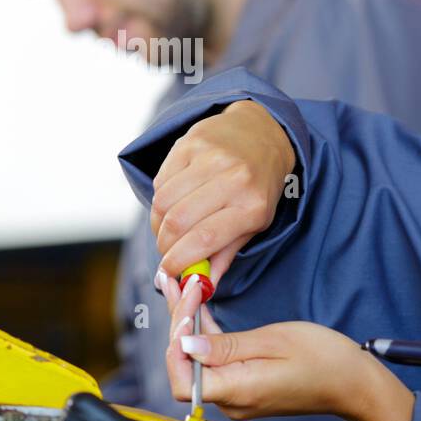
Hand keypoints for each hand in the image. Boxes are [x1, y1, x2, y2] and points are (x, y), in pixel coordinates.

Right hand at [151, 99, 295, 285]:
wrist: (261, 133)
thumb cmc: (259, 186)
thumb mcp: (255, 222)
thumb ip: (227, 254)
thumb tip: (203, 286)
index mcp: (254, 205)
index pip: (206, 238)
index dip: (180, 259)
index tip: (168, 270)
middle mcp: (234, 178)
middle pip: (179, 221)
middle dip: (165, 244)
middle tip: (166, 251)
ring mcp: (211, 157)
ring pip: (164, 201)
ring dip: (159, 222)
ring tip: (168, 227)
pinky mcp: (190, 143)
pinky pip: (161, 180)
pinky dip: (161, 198)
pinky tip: (174, 200)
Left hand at [164, 281, 412, 420]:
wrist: (354, 384)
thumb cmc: (324, 360)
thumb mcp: (275, 342)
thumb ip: (227, 346)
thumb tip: (185, 346)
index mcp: (238, 391)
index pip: (182, 380)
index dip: (175, 346)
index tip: (184, 309)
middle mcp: (233, 400)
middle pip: (187, 368)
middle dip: (180, 323)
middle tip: (181, 282)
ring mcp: (239, 395)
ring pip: (199, 362)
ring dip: (190, 326)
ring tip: (184, 287)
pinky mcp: (246, 387)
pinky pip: (217, 363)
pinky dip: (207, 337)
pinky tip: (200, 310)